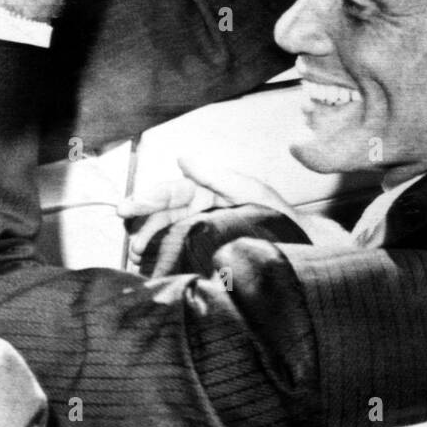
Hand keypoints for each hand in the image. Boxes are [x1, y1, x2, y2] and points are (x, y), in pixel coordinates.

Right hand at [119, 155, 299, 267]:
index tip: (127, 208)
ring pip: (166, 235)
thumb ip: (215, 176)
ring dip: (149, 243)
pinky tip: (151, 267)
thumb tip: (182, 158)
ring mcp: (201, 233)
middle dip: (143, 226)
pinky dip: (162, 259)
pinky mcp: (204, 253)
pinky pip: (178, 254)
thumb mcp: (249, 191)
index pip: (171, 192)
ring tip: (138, 255)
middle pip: (163, 215)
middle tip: (131, 241)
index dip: (147, 199)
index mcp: (207, 192)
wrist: (299, 247)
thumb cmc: (277, 216)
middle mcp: (200, 211)